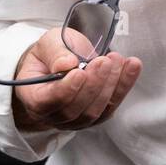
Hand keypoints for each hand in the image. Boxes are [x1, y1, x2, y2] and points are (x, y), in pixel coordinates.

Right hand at [11, 27, 142, 131]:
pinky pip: (112, 106)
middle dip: (93, 84)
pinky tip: (131, 66)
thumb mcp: (48, 44)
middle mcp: (53, 115)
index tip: (79, 72)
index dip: (65, 89)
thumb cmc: (52, 54)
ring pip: (95, 111)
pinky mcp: (97, 116)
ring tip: (117, 60)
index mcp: (34, 97)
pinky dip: (124, 86)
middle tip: (104, 61)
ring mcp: (76, 120)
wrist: (64, 61)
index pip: (47, 101)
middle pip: (74, 109)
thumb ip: (55, 53)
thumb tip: (66, 64)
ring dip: (110, 85)